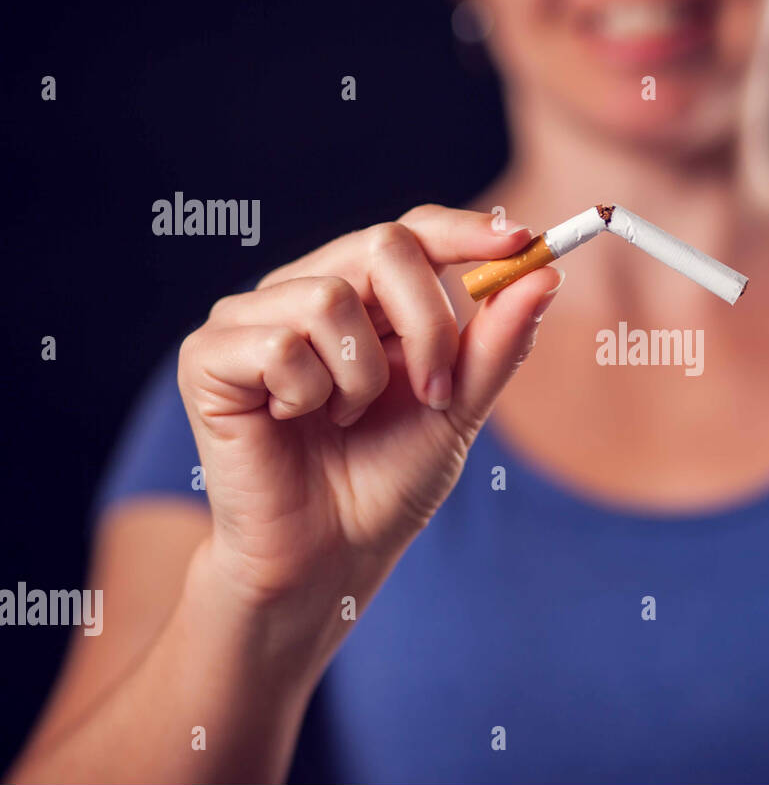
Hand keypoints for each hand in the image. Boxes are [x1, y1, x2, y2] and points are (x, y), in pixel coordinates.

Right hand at [178, 205, 562, 629]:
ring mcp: (252, 318)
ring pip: (329, 298)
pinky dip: (307, 395)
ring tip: (346, 418)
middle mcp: (306, 290)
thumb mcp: (458, 408)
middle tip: (435, 393)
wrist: (329, 554)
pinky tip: (296, 422)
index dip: (465, 230)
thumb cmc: (387, 479)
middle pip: (383, 246)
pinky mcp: (208, 355)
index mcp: (365, 296)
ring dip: (361, 376)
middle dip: (428, 324)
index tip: (521, 242)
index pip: (413, 230)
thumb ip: (496, 343)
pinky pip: (280, 344)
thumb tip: (544, 275)